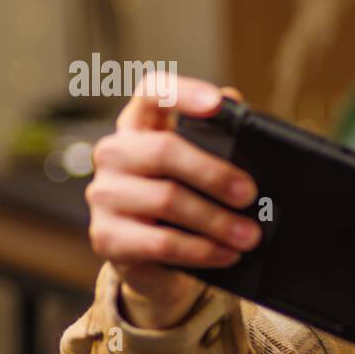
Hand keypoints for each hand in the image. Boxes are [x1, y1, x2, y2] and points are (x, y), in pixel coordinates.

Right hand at [85, 75, 258, 328]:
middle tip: (250, 194)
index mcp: (140, 126)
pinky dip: (201, 250)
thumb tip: (235, 103)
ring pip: (166, 200)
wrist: (156, 261)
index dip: (184, 93)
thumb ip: (219, 138)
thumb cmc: (187, 201)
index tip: (217, 103)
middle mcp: (114, 153)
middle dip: (214, 174)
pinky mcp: (107, 238)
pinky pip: (161, 243)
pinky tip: (227, 254)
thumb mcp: (204, 170)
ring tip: (250, 236)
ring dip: (216, 221)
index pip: (153, 92)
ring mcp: (105, 195)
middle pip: (163, 150)